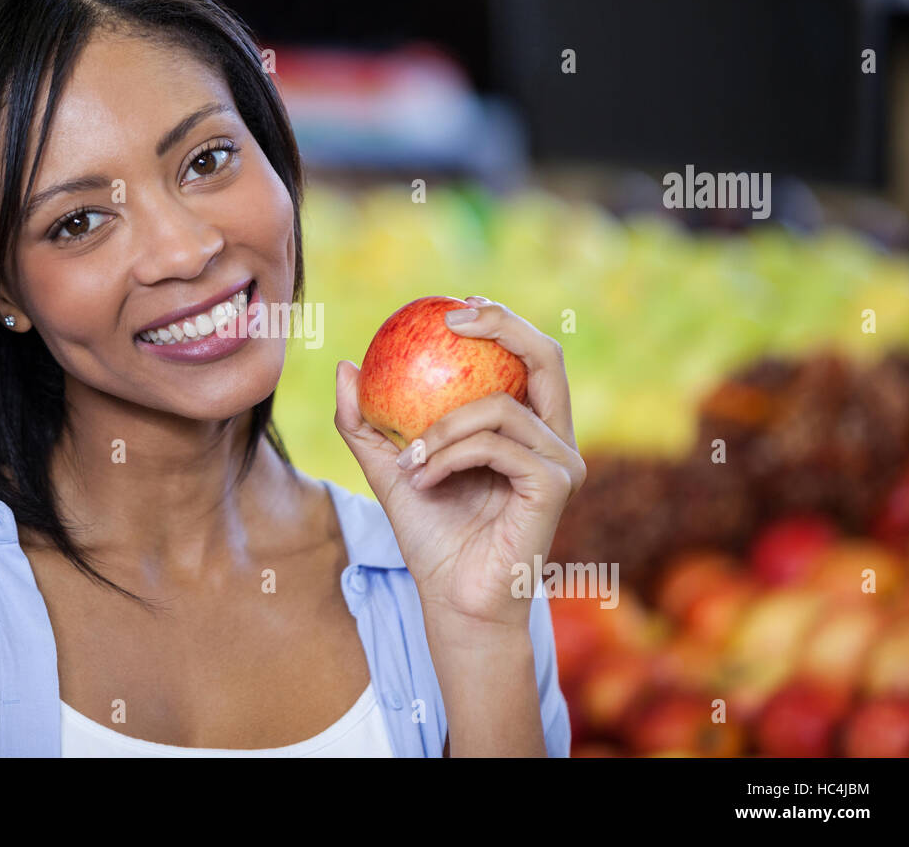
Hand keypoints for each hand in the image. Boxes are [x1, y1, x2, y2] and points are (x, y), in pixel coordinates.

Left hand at [334, 297, 586, 629]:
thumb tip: (346, 365)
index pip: (529, 356)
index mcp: (529, 427)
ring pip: (499, 407)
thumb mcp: (389, 467)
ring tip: (410, 461)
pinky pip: (495, 445)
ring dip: (440, 429)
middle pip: (547, 356)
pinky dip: (450, 455)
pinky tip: (423, 479)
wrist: (452, 599)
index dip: (500, 320)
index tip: (451, 308)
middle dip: (502, 325)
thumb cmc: (430, 534)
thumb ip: (366, 422)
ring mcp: (562, 462)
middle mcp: (556, 439)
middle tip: (450, 320)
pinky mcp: (555, 486)